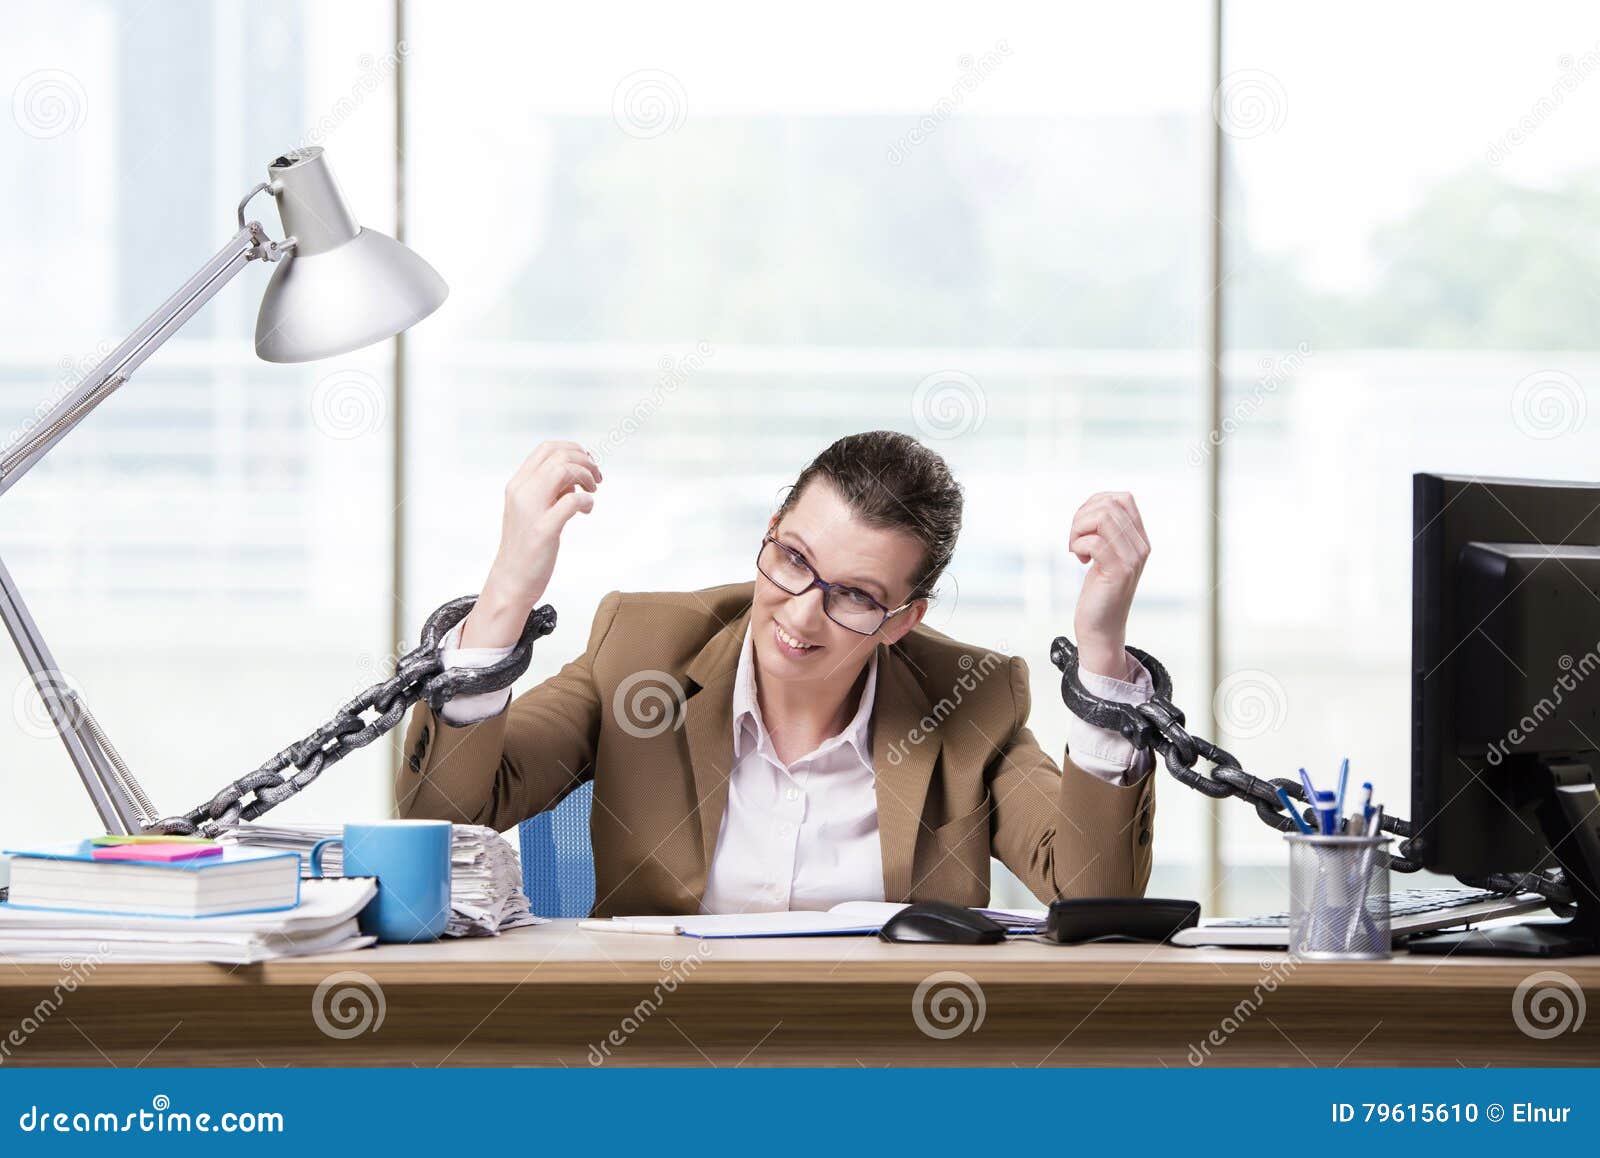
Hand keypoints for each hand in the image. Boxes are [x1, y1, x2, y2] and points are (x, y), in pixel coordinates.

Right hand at [460, 441, 600, 647]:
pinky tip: (586, 510)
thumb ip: (550, 490)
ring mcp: (531, 510)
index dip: (573, 449)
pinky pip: (572, 502)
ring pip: (563, 471)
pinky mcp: (543, 530)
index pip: (546, 448)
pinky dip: (586, 501)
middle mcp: (521, 492)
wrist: (512, 581)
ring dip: (586, 477)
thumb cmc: (528, 546)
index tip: (588, 462)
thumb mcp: (534, 510)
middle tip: (597, 479)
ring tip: (592, 492)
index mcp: (517, 484)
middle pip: (559, 456)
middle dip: (585, 462)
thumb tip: (575, 478)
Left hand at [1068, 492, 1150, 680]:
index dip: (1094, 503)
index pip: (1123, 498)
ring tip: (1076, 548)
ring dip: (1078, 529)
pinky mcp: (1118, 572)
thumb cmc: (1099, 590)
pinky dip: (1078, 546)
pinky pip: (1094, 542)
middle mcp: (1141, 546)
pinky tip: (1080, 560)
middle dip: (1081, 517)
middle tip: (1075, 540)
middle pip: (1109, 504)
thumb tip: (1094, 504)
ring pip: (1102, 518)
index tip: (1083, 527)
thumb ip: (1107, 530)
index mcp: (1139, 538)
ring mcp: (1132, 558)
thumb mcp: (1106, 554)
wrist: (1101, 627)